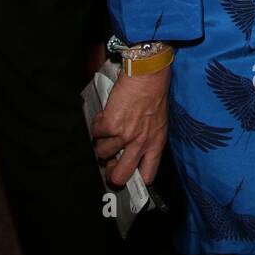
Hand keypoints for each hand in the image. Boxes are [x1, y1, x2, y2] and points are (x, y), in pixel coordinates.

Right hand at [91, 67, 170, 186]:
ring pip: (102, 153)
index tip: (128, 175)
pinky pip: (95, 133)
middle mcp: (141, 143)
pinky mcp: (110, 124)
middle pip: (120, 175)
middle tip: (108, 162)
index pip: (148, 175)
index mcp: (156, 143)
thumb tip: (133, 150)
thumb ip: (148, 138)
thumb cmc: (155, 93)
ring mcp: (125, 135)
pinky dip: (96, 125)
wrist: (148, 74)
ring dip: (101, 141)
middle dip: (110, 173)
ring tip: (108, 128)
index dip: (135, 180)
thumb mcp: (159, 121)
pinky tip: (105, 115)